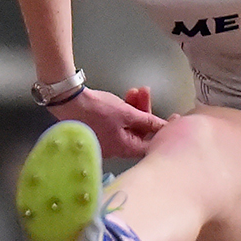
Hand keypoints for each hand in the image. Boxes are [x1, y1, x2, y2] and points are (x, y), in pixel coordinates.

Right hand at [48, 86, 165, 157]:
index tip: (173, 118)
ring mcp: (107, 140)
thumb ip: (148, 121)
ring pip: (129, 125)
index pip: (151, 143)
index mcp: (124, 149)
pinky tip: (126, 97)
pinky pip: (118, 123)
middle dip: (145, 112)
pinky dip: (124, 111)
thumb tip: (165, 126)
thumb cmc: (96, 109)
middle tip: (147, 95)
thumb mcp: (127, 113)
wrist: (68, 101)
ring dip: (135, 108)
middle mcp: (116, 149)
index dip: (163, 130)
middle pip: (139, 132)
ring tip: (136, 91)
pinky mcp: (99, 131)